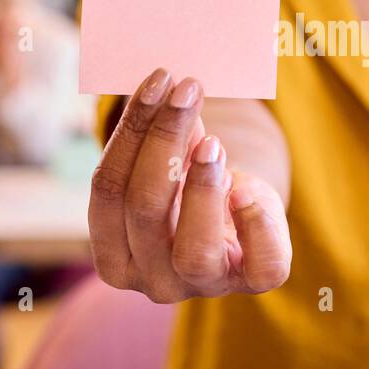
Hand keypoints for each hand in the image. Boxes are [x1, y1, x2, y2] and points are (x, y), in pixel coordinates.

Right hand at [88, 67, 291, 303]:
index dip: (130, 132)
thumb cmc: (191, 187)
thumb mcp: (171, 162)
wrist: (239, 222)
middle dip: (164, 142)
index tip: (158, 81)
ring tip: (213, 142)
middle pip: (145, 210)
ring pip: (194, 249)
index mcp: (114, 256)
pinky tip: (248, 189)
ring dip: (201, 187)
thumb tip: (166, 86)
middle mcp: (152, 281)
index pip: (106, 191)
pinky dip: (257, 224)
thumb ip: (161, 135)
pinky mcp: (255, 282)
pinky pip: (262, 266)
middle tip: (187, 91)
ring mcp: (203, 287)